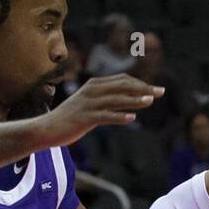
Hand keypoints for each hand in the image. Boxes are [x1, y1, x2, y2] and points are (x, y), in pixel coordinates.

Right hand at [40, 74, 164, 145]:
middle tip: (161, 92)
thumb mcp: (90, 106)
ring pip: (116, 99)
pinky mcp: (85, 118)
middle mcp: (92, 91)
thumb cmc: (71, 119)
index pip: (122, 80)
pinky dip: (119, 116)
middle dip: (143, 88)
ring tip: (150, 102)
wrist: (48, 128)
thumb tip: (128, 104)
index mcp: (94, 85)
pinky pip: (105, 116)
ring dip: (134, 100)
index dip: (140, 83)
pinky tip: (132, 118)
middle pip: (122, 86)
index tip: (155, 89)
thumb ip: (107, 102)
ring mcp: (88, 104)